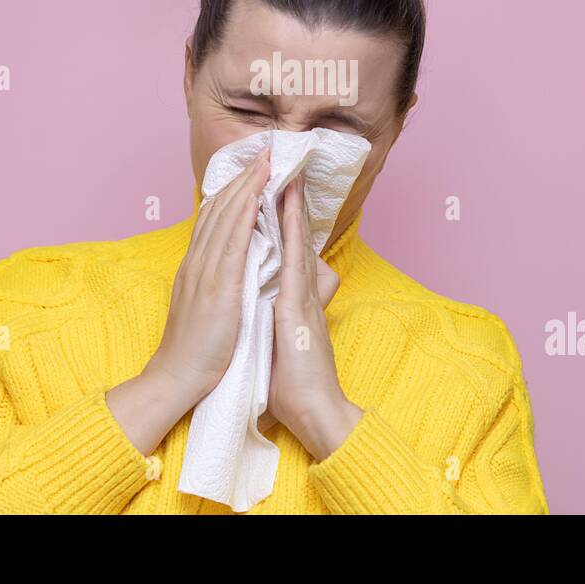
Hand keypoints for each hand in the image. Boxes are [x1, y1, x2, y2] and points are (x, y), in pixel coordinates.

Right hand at [147, 146, 269, 409]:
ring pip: (226, 218)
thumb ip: (216, 284)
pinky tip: (256, 197)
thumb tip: (232, 271)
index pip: (214, 218)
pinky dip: (243, 214)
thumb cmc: (196, 351)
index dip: (233, 191)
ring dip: (246, 187)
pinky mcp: (217, 286)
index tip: (252, 170)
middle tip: (263, 154)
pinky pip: (232, 242)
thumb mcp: (204, 308)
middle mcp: (198, 262)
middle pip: (220, 209)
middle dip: (243, 179)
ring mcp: (205, 272)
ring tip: (265, 164)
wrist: (176, 377)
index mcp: (196, 267)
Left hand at [260, 175, 362, 459]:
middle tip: (284, 171)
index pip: (286, 257)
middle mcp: (300, 294)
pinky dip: (290, 230)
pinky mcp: (297, 305)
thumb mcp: (282, 349)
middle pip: (293, 241)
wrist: (315, 412)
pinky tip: (286, 207)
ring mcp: (302, 297)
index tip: (275, 198)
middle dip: (287, 206)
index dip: (280, 226)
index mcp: (293, 303)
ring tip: (287, 174)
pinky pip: (293, 258)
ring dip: (291, 206)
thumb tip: (269, 325)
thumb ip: (279, 330)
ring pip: (295, 242)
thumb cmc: (296, 389)